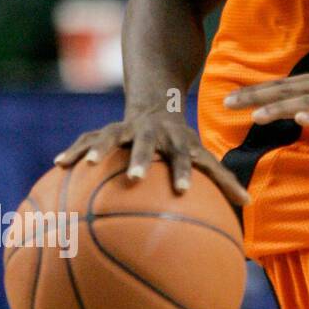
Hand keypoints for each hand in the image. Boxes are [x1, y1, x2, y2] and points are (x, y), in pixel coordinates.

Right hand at [53, 107, 251, 206]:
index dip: (183, 172)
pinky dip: (75, 150)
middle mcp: (153, 134)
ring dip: (103, 148)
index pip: (184, 157)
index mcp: (178, 142)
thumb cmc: (183, 142)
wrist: (159, 104)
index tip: (182, 190)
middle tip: (135, 177)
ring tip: (91, 163)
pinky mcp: (107, 130)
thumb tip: (249, 204)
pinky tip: (59, 164)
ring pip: (114, 136)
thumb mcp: (204, 155)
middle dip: (141, 159)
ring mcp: (129, 129)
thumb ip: (224, 180)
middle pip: (148, 144)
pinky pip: (88, 139)